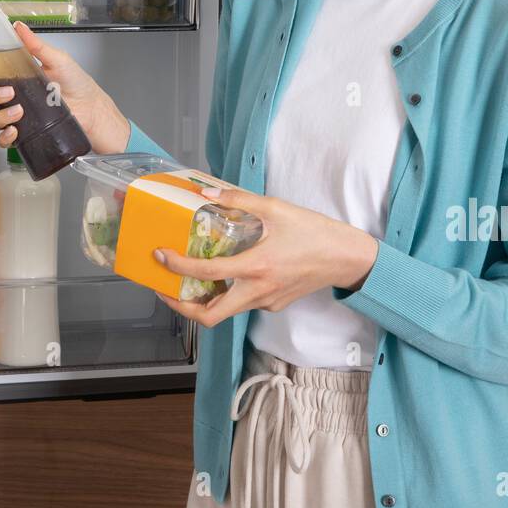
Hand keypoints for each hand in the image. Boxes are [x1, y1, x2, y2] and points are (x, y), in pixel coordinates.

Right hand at [0, 20, 131, 153]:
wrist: (93, 110)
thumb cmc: (77, 84)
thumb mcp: (58, 60)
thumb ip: (36, 45)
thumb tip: (18, 27)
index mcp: (13, 75)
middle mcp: (10, 96)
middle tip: (6, 92)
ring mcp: (15, 116)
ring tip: (19, 111)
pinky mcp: (23, 134)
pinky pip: (2, 139)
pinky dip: (5, 136)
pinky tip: (16, 130)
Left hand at [153, 184, 379, 326]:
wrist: (346, 258)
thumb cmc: (314, 231)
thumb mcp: (276, 208)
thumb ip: (238, 199)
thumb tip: (207, 192)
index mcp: (256, 266)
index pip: (207, 273)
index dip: (178, 266)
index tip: (161, 256)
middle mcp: (258, 291)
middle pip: (209, 316)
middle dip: (181, 306)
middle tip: (164, 289)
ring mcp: (266, 302)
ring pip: (226, 311)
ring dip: (203, 300)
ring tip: (188, 280)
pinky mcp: (274, 304)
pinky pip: (244, 304)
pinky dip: (227, 294)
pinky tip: (225, 274)